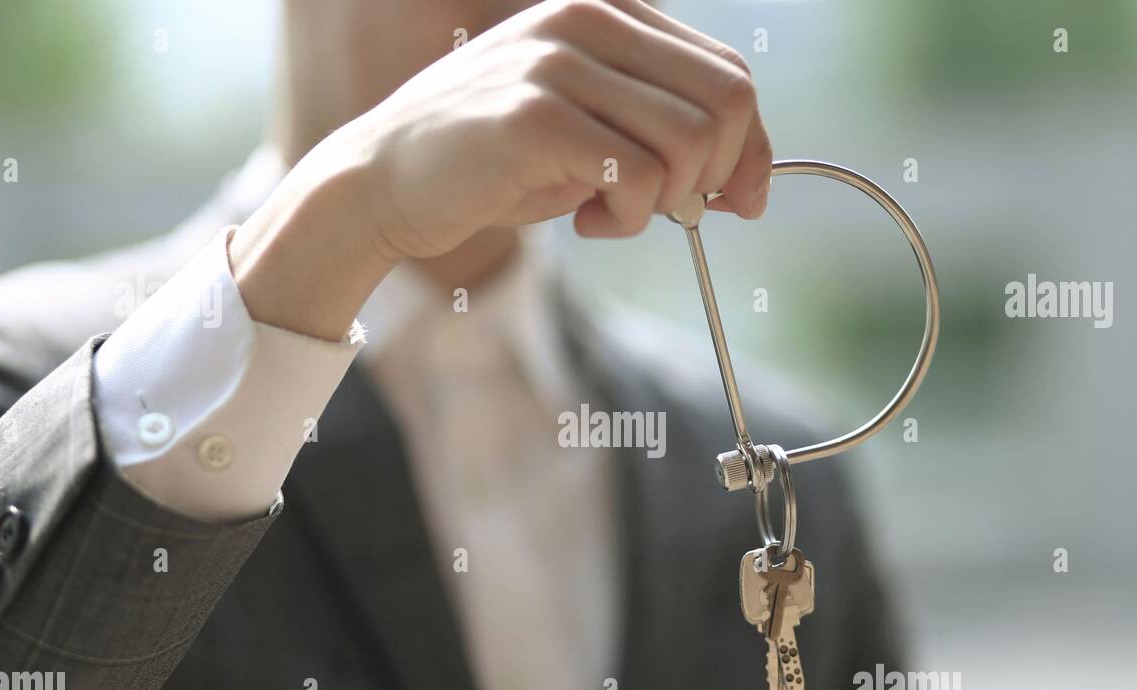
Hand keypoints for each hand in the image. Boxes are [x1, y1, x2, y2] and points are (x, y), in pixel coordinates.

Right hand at [230, 0, 772, 339]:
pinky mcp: (535, 117)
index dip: (751, 146)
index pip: (727, 74)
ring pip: (690, 144)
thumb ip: (658, 128)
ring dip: (665, 203)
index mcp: (607, 13)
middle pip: (725, 103)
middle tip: (668, 212)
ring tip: (610, 215)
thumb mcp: (589, 129)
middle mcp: (587, 20)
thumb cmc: (495, 164)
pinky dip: (626, 220)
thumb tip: (747, 180)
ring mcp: (558, 63)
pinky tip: (583, 221)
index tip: (739, 199)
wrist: (385, 182)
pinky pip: (637, 180)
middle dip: (717, 178)